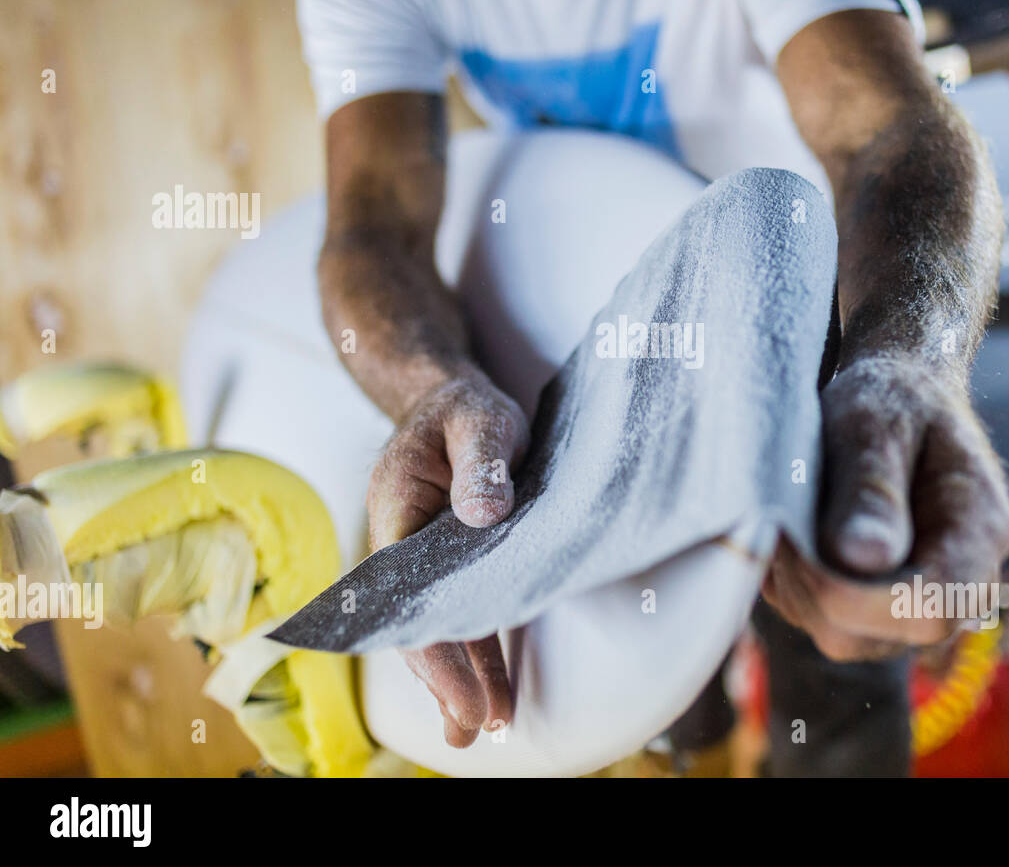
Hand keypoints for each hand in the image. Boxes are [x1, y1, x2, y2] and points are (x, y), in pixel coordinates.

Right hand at [368, 373, 528, 746]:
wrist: (451, 399)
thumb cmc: (462, 408)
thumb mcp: (478, 419)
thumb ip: (480, 463)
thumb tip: (483, 514)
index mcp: (398, 511)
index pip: (412, 597)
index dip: (435, 650)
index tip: (462, 693)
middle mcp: (404, 544)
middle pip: (422, 623)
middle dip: (447, 681)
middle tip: (473, 730)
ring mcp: (427, 558)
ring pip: (443, 626)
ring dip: (463, 676)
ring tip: (482, 727)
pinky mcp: (455, 562)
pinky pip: (464, 613)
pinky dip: (477, 652)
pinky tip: (489, 690)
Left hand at [762, 356, 1008, 661]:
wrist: (896, 397)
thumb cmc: (893, 400)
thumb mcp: (875, 423)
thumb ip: (872, 488)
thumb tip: (864, 558)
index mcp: (980, 531)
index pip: (933, 606)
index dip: (863, 597)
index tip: (803, 548)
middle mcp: (958, 582)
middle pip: (880, 633)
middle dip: (815, 586)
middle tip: (782, 520)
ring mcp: (915, 602)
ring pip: (840, 635)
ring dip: (797, 582)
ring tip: (788, 515)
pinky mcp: (874, 608)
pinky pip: (817, 620)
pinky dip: (791, 581)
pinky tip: (792, 529)